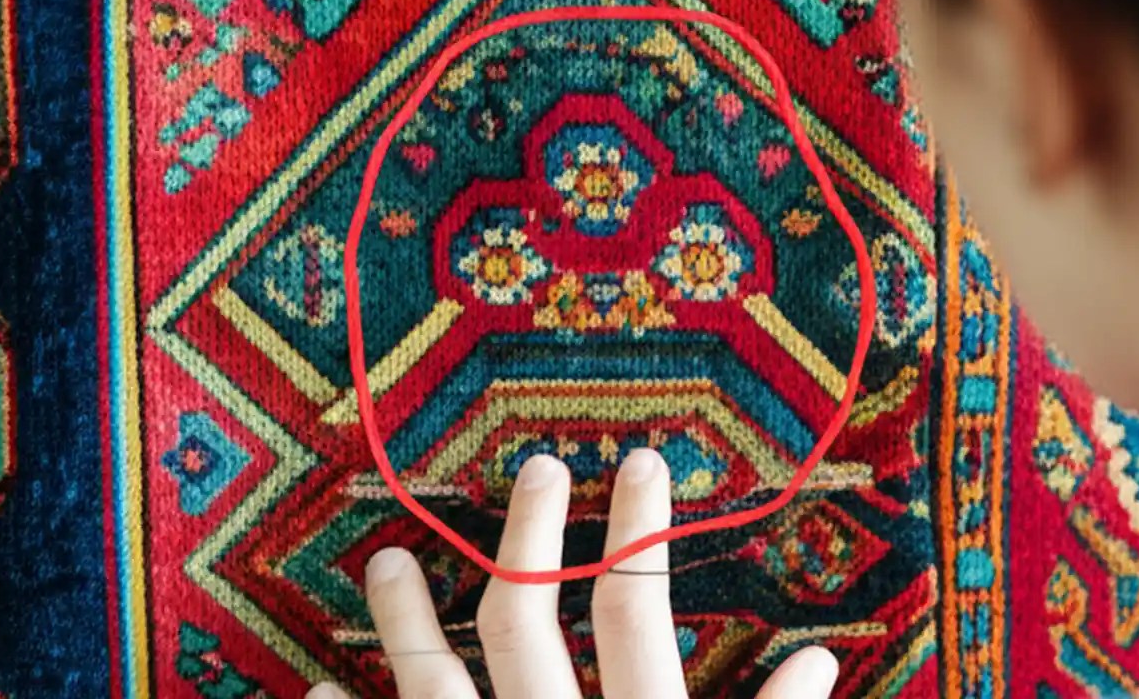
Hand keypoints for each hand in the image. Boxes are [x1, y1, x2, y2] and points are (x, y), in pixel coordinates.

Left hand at [306, 449, 839, 697]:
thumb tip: (819, 661)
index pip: (636, 611)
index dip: (637, 532)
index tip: (642, 463)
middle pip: (522, 617)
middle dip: (528, 534)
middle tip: (534, 468)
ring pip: (430, 682)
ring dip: (401, 615)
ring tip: (382, 557)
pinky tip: (319, 694)